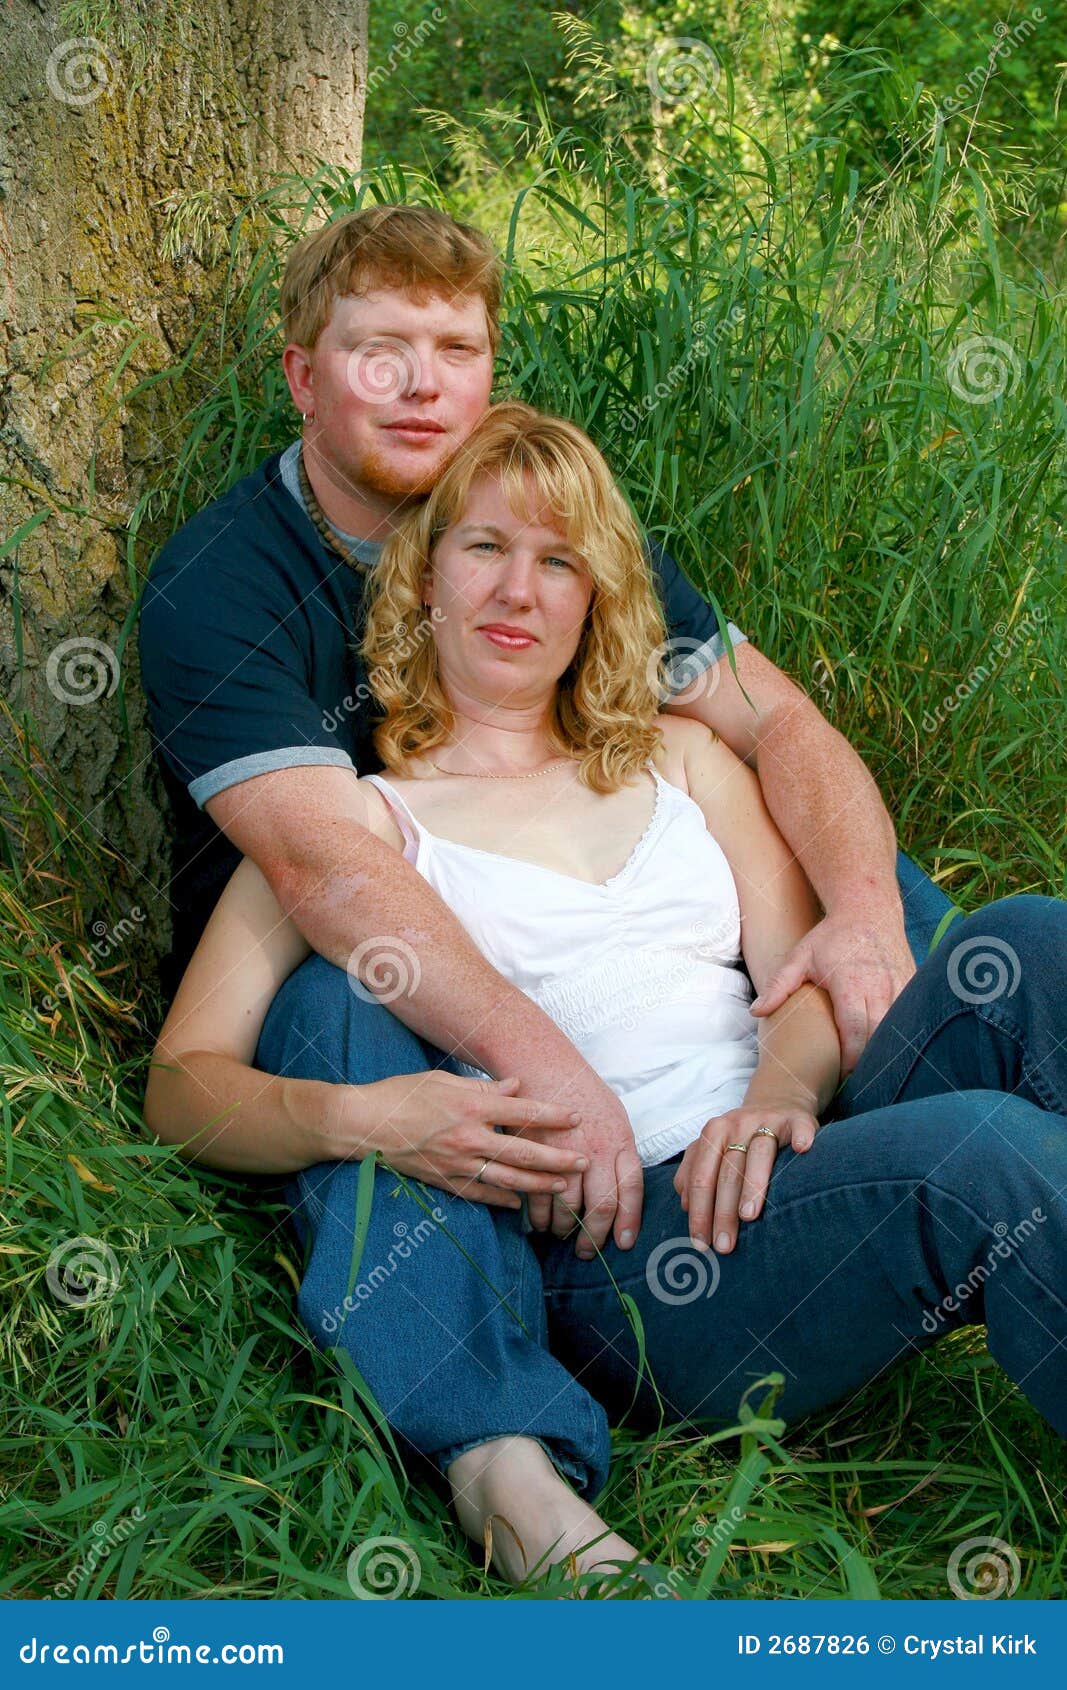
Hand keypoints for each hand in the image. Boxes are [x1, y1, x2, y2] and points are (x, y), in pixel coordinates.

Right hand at [335, 1072, 588, 1209]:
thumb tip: (516, 1086)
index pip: (522, 1112)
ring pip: (507, 1179)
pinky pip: (480, 1194)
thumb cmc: (401, 1094)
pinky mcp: (445, 1181)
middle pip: (522, 1152)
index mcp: (470, 1108)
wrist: (362, 1125)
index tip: (576, 1118)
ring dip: (538, 1185)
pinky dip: (502, 1200)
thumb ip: (482, 1087)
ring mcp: (456, 1164)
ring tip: (563, 1188)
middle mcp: (468, 1138)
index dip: (552, 1116)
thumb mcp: (443, 1080)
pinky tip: (520, 1204)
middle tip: (582, 1162)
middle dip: (556, 1159)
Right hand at [521, 1070, 643, 1257]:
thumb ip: (621, 1150)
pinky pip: (539, 1195)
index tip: (624, 1243)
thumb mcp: (614, 1115)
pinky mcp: (538, 1153)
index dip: (629, 1220)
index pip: (631, 1189)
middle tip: (586, 1252)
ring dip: (563, 1228)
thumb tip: (626, 1184)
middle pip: (601, 1205)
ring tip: (560, 1236)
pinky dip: (539, 1216)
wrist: (544, 1065)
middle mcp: (597, 1150)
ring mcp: (566, 1152)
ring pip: (568, 1205)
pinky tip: (539, 1224)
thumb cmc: (581, 1091)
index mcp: (620, 1141)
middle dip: (594, 1236)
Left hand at [674, 1103, 818, 1254]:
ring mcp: (768, 1120)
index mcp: (712, 1134)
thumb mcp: (712, 1149)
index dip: (699, 1211)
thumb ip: (694, 1173)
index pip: (701, 1177)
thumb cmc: (741, 1137)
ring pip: (759, 1154)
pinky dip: (802, 1137)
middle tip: (724, 1245)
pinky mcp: (797, 1118)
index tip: (701, 1242)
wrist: (776, 1102)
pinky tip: (802, 1150)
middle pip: (727, 1172)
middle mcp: (737, 1124)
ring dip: (753, 1185)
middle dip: (723, 1212)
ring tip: (748, 1217)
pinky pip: (800, 1128)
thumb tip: (685, 1206)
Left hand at [749, 904, 913, 1072]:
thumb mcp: (800, 957)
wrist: (869, 908)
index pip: (855, 1034)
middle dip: (869, 1063)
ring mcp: (902, 988)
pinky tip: (887, 1048)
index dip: (851, 1060)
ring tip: (870, 1072)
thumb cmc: (831, 936)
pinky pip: (909, 1018)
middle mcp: (881, 989)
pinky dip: (898, 1034)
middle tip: (854, 1084)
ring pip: (897, 1031)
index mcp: (852, 986)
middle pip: (879, 1039)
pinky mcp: (913, 986)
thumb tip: (756, 1013)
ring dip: (885, 1050)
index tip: (840, 1077)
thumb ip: (779, 986)